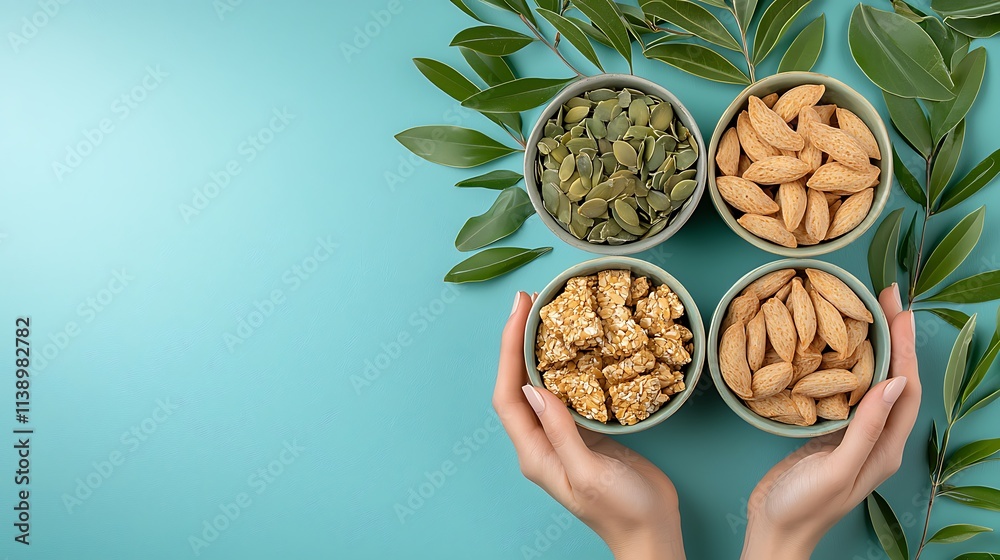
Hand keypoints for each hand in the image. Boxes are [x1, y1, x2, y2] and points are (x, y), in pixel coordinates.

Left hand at [493, 291, 685, 559]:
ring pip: (542, 382)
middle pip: (519, 382)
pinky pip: (568, 390)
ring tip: (548, 312)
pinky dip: (568, 363)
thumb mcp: (589, 472)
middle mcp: (541, 440)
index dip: (508, 349)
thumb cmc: (621, 511)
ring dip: (540, 347)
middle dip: (519, 339)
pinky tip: (578, 344)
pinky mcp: (587, 431)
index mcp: (533, 452)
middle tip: (530, 299)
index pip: (507, 394)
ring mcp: (563, 435)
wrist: (651, 533)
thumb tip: (533, 387)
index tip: (518, 311)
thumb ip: (560, 431)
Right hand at [741, 283, 919, 559]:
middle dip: (891, 336)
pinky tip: (830, 347)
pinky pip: (844, 389)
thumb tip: (894, 381)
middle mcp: (876, 437)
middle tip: (881, 296)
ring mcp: (852, 434)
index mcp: (887, 446)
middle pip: (892, 377)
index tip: (897, 307)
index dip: (904, 345)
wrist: (774, 529)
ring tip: (860, 311)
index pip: (905, 386)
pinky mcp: (828, 431)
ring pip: (869, 380)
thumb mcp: (837, 468)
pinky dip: (843, 362)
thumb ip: (867, 428)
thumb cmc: (804, 505)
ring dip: (869, 345)